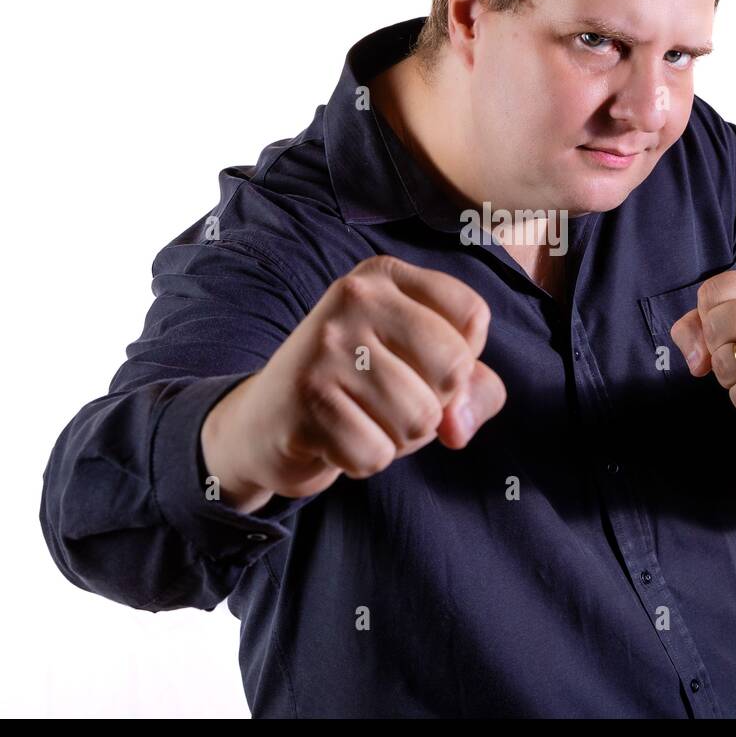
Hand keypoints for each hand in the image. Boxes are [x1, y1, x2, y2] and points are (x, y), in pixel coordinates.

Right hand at [203, 254, 506, 510]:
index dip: (460, 360)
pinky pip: (376, 453)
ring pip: (420, 419)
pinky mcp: (305, 399)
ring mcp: (325, 346)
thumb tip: (456, 427)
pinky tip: (333, 438)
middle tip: (385, 400)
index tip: (414, 364)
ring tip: (359, 418)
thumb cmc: (360, 390)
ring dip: (398, 439)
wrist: (262, 424)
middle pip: (454, 368)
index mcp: (384, 276)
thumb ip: (473, 389)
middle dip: (433, 405)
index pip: (472, 315)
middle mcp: (353, 297)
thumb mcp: (422, 370)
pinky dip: (363, 461)